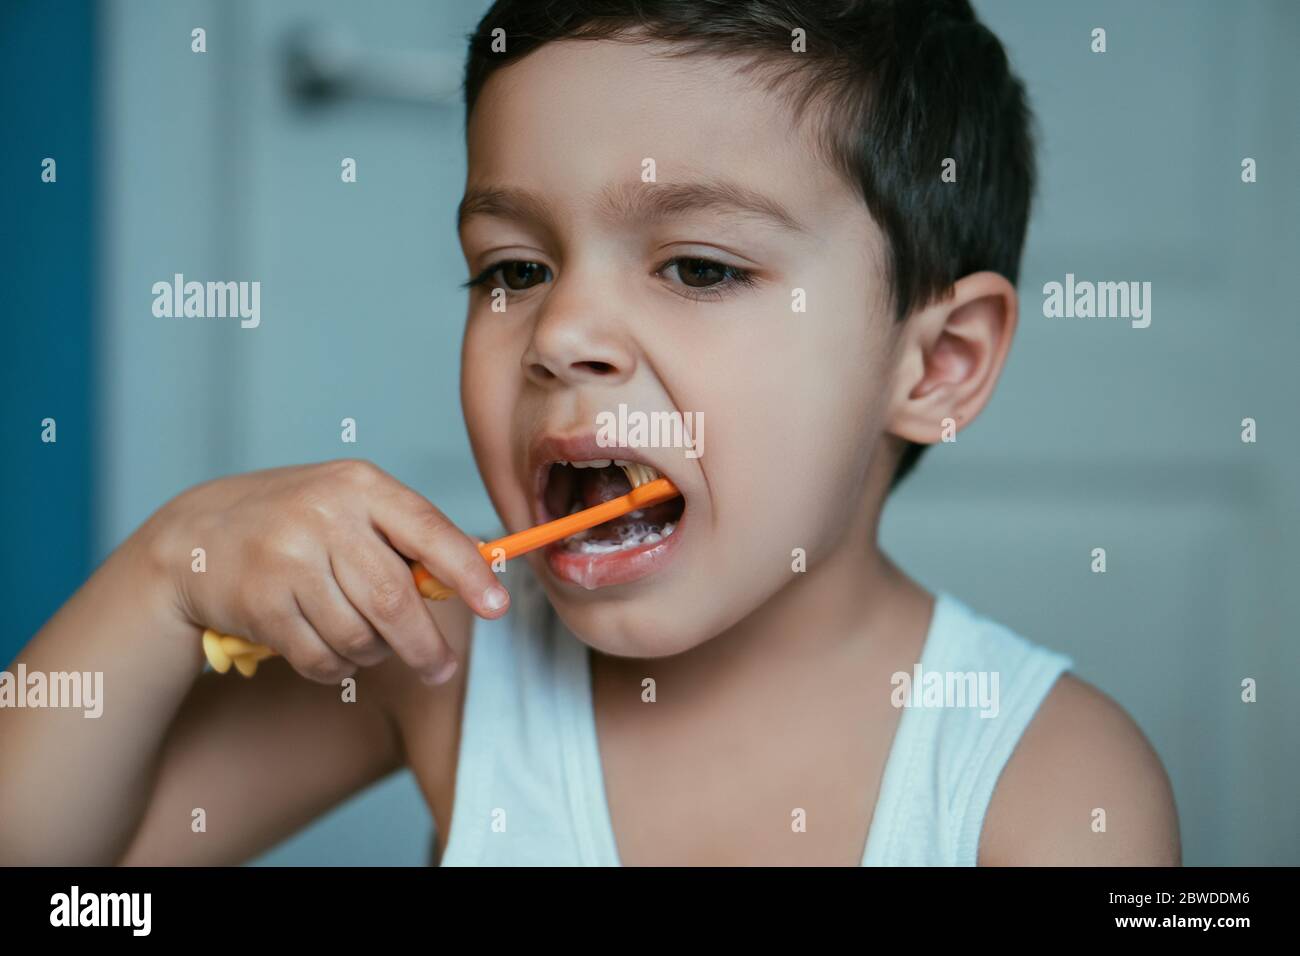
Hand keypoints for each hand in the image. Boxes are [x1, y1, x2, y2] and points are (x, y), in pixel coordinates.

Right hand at [145, 459, 507, 684]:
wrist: (197, 537)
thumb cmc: (297, 524)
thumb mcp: (349, 507)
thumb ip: (407, 537)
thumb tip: (476, 572)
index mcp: (359, 485)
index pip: (428, 529)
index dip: (468, 572)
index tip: (497, 606)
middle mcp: (323, 515)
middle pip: (395, 599)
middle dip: (426, 645)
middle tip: (442, 669)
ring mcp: (286, 559)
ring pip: (360, 636)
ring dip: (373, 654)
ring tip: (366, 641)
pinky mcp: (259, 603)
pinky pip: (322, 659)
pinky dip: (336, 667)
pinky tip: (329, 648)